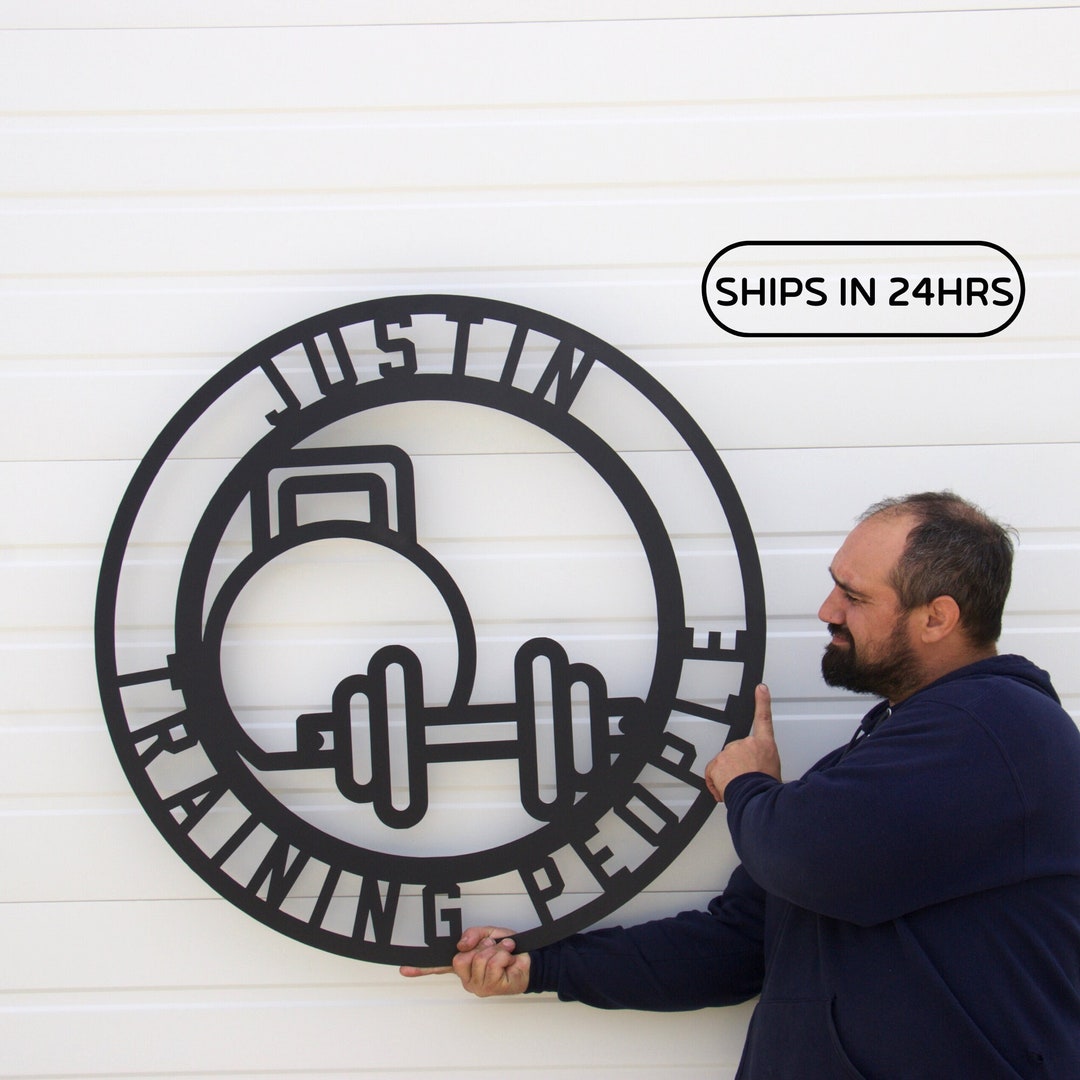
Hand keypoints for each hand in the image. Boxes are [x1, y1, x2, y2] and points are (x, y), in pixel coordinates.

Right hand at [399, 926, 530, 996]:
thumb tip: (461, 944)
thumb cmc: (509, 949)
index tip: (404, 968)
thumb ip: (473, 935)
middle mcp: (467, 977)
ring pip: (479, 961)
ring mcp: (478, 985)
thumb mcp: (488, 934)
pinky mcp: (491, 989)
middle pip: (460, 959)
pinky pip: (493, 965)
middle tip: (492, 947)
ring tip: (503, 952)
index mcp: (464, 964)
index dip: (420, 968)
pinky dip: (503, 955)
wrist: (531, 960)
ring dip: (495, 950)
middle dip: (479, 947)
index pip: (438, 966)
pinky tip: (508, 959)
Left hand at [705, 684, 780, 802]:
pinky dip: (716, 784)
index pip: (764, 718)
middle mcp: (747, 744)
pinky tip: (727, 789)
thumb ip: (763, 762)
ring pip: (725, 763)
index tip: (760, 688)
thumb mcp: (774, 771)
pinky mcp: (717, 762)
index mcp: (765, 745)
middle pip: (737, 751)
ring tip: (740, 786)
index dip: (762, 702)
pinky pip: (713, 774)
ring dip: (729, 775)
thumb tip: (760, 769)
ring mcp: (730, 752)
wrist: (757, 799)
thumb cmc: (767, 789)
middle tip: (747, 779)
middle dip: (738, 765)